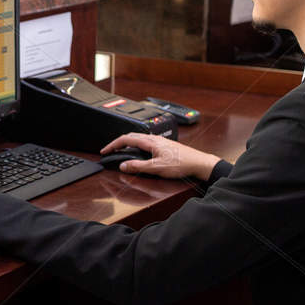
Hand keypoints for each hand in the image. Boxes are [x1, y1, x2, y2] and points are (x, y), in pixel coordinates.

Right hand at [101, 132, 221, 180]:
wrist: (199, 163)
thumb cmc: (182, 164)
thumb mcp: (157, 168)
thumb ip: (138, 166)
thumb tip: (123, 165)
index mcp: (150, 141)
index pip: (126, 139)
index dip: (113, 144)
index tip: (105, 150)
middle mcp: (154, 138)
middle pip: (131, 136)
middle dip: (118, 143)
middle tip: (109, 150)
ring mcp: (159, 141)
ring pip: (138, 139)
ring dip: (127, 144)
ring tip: (120, 152)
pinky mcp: (164, 145)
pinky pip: (145, 142)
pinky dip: (136, 146)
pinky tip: (138, 153)